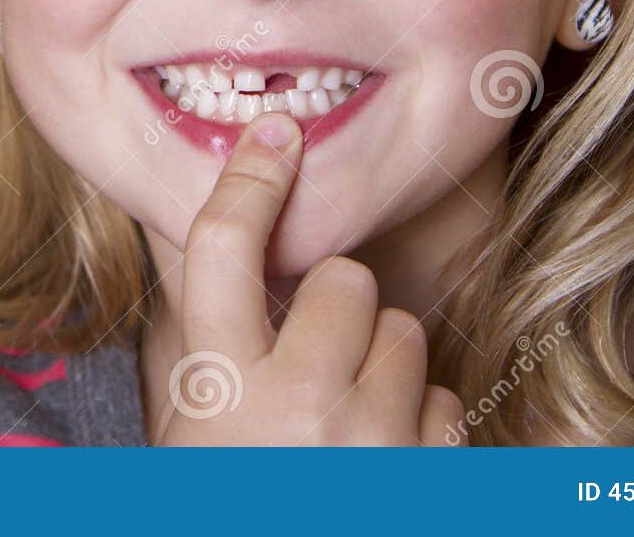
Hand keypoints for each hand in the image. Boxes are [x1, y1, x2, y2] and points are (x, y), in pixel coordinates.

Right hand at [152, 110, 465, 445]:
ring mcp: (373, 444)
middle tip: (313, 356)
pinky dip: (418, 425)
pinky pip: (445, 402)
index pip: (224, 244)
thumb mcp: (188, 427)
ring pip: (404, 333)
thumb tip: (234, 238)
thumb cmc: (225, 502)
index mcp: (221, 389)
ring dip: (381, 367)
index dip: (250, 178)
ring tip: (346, 420)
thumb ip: (210, 342)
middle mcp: (297, 407)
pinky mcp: (434, 474)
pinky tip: (380, 454)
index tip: (276, 133)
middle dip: (336, 306)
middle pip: (345, 277)